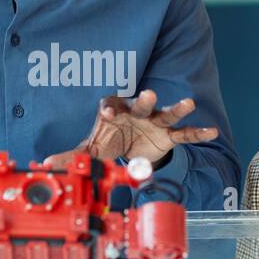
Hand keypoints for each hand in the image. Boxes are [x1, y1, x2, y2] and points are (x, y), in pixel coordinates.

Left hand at [43, 89, 218, 168]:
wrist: (129, 147)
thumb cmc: (109, 141)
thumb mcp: (90, 150)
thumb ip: (72, 156)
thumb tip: (46, 163)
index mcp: (114, 113)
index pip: (111, 106)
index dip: (110, 108)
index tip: (107, 113)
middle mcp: (136, 113)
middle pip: (140, 104)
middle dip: (145, 100)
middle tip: (149, 94)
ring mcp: (154, 123)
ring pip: (166, 113)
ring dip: (177, 108)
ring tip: (190, 102)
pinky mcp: (168, 135)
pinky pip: (184, 133)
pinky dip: (197, 132)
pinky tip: (212, 131)